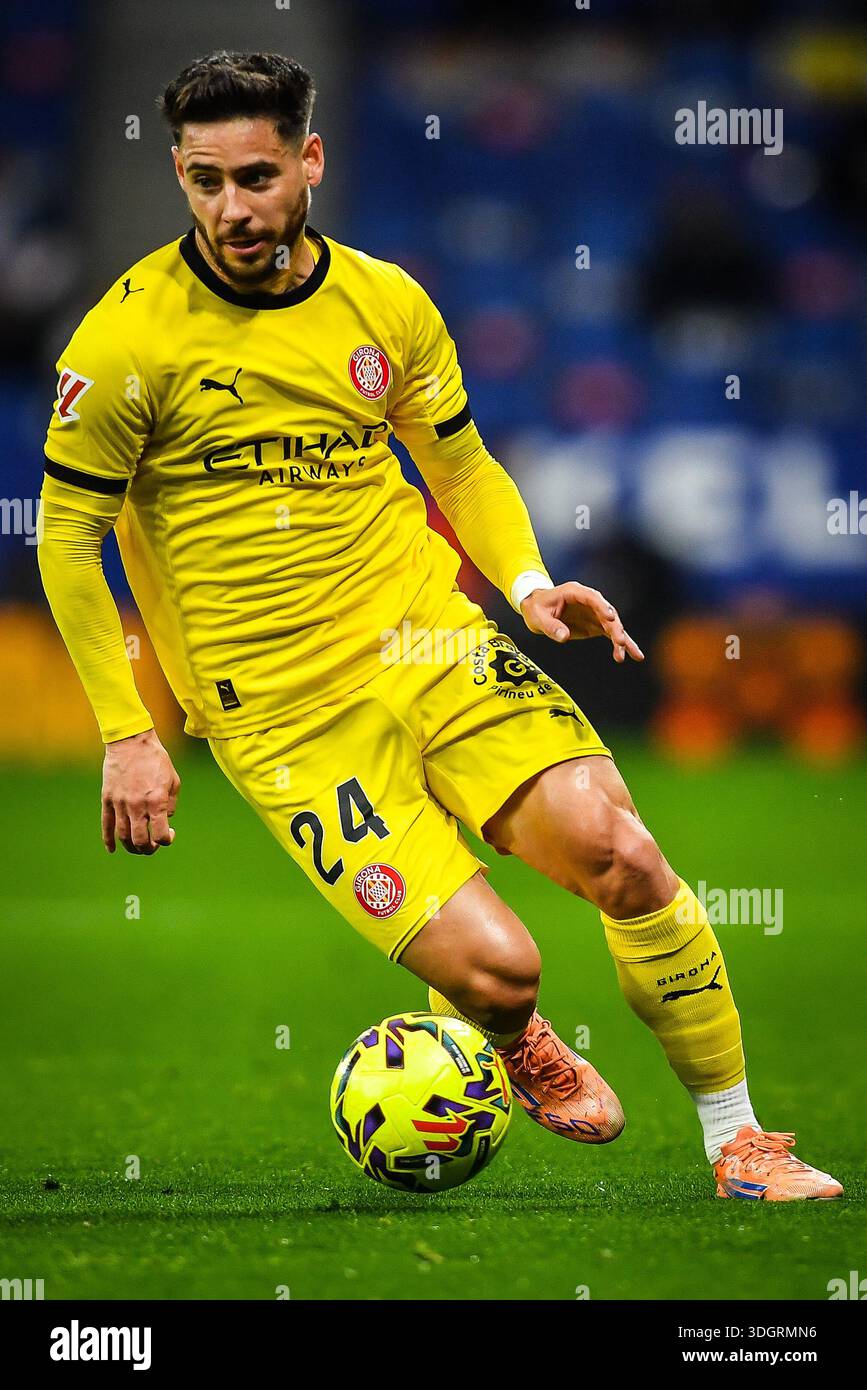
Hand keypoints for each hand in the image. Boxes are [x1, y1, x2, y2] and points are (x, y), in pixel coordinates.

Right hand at [101, 728, 180, 854]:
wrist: (131, 741)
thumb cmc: (156, 759)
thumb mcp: (173, 780)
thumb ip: (171, 804)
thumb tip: (165, 820)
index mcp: (156, 801)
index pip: (161, 835)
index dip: (167, 840)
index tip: (170, 833)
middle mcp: (137, 805)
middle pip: (140, 841)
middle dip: (149, 849)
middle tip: (153, 844)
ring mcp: (120, 803)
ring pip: (123, 836)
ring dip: (132, 847)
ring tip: (139, 845)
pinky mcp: (107, 799)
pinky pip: (106, 825)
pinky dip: (108, 840)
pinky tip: (113, 850)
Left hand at [520, 582, 643, 663]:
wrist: (537, 609)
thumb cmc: (537, 608)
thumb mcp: (538, 617)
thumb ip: (551, 626)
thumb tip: (564, 636)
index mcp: (575, 592)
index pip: (592, 597)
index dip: (602, 607)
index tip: (610, 618)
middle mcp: (589, 601)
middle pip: (607, 613)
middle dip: (615, 628)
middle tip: (621, 642)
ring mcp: (594, 613)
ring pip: (613, 625)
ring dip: (622, 639)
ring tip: (631, 655)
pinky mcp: (595, 625)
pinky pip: (610, 634)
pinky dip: (620, 645)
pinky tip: (631, 655)